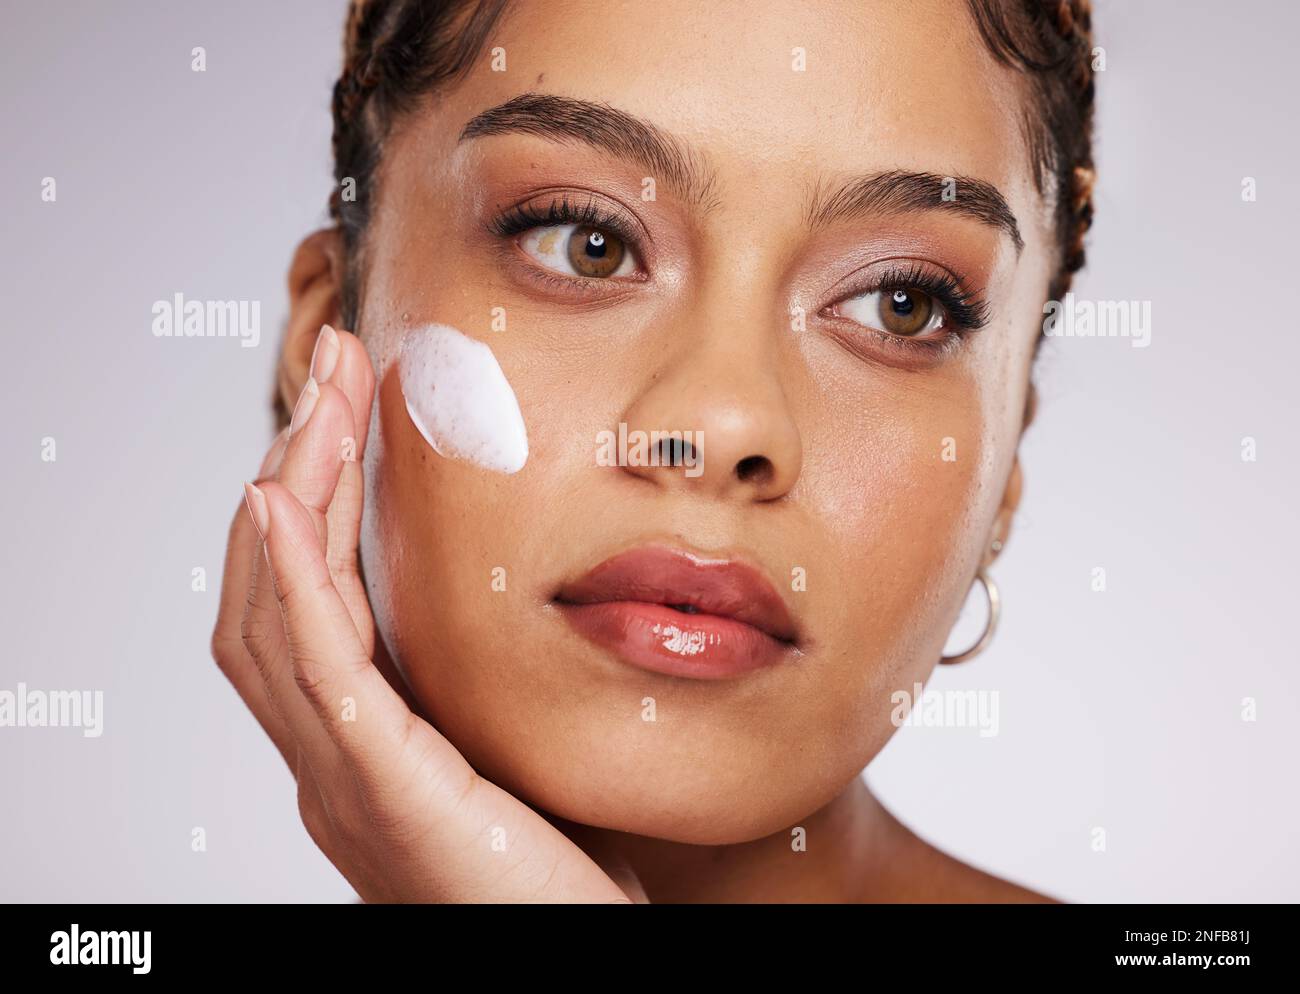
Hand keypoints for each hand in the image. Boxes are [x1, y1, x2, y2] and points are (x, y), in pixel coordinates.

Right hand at [211, 325, 644, 902]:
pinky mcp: (381, 792)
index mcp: (366, 746)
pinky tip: (283, 499)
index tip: (353, 403)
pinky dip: (290, 579)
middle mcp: (334, 760)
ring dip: (292, 495)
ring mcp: (343, 780)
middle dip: (297, 469)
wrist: (577, 962)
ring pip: (273, 616)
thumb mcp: (520, 757)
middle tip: (332, 366)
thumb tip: (531, 599)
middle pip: (274, 592)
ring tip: (319, 402)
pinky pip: (315, 671)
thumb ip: (494, 689)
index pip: (314, 602)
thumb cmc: (568, 878)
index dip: (320, 499)